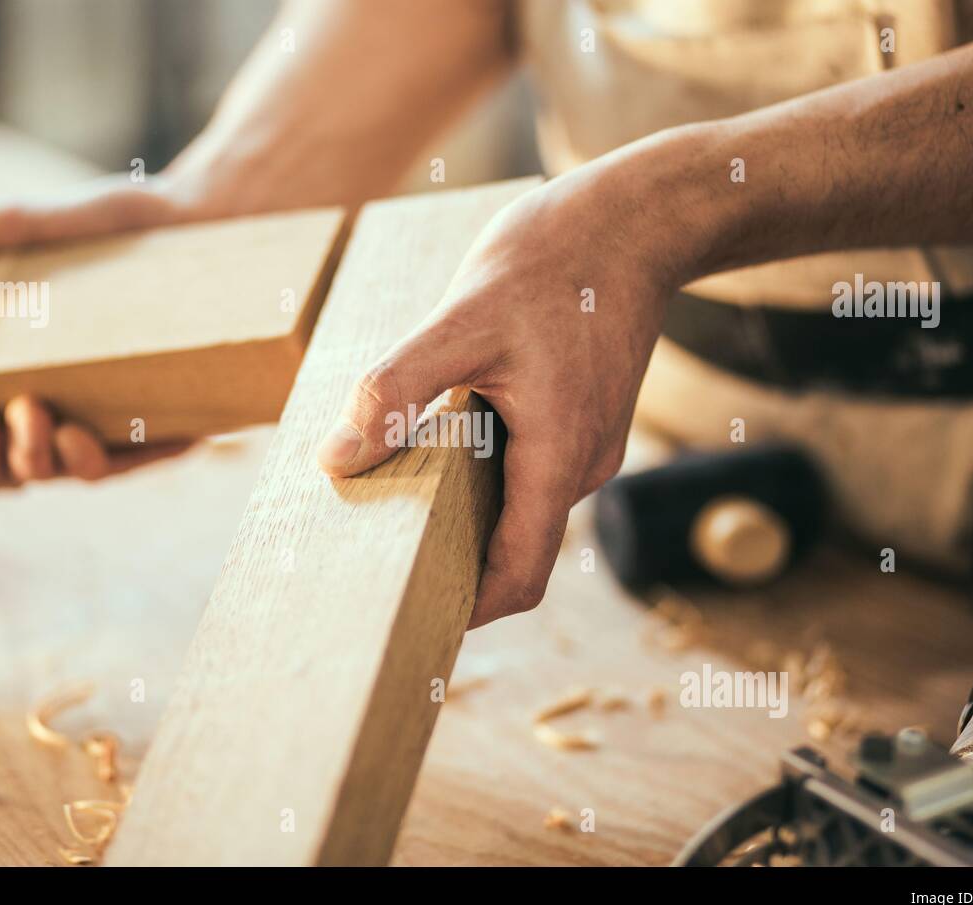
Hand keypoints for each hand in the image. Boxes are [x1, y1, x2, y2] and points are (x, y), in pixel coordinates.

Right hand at [0, 182, 193, 500]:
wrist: (198, 222)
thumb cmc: (99, 230)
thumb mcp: (11, 223)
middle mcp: (36, 410)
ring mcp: (94, 425)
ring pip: (45, 476)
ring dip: (28, 461)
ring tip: (31, 413)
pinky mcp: (154, 430)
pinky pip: (117, 467)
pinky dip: (91, 462)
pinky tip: (79, 437)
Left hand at [316, 161, 683, 626]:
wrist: (636, 216)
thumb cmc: (553, 262)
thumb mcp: (459, 322)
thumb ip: (395, 392)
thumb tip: (336, 460)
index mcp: (558, 458)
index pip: (520, 575)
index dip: (471, 610)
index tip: (416, 621)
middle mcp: (581, 463)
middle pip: (517, 545)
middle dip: (454, 558)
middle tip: (384, 551)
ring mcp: (588, 440)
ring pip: (521, 501)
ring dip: (468, 506)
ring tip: (401, 487)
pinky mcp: (584, 413)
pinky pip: (532, 464)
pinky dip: (487, 467)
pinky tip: (444, 433)